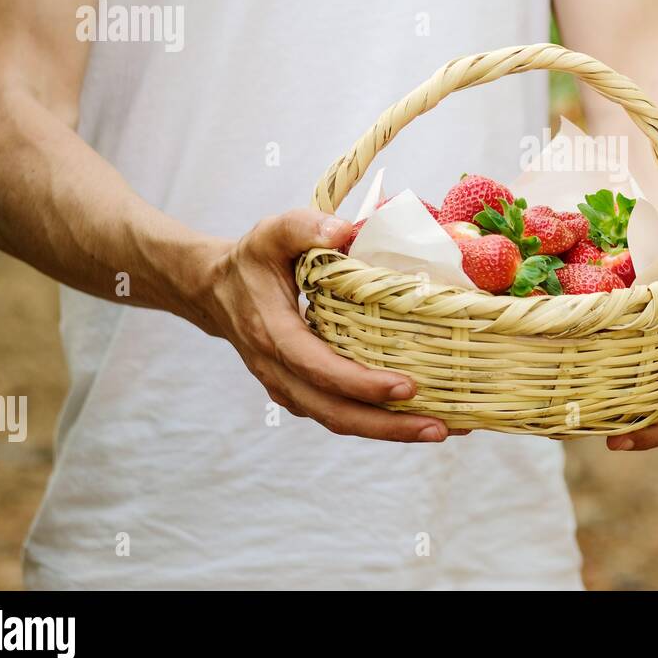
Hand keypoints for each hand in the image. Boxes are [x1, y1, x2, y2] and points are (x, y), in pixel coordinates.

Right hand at [203, 209, 462, 441]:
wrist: (216, 292)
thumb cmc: (252, 260)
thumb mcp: (271, 233)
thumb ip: (303, 227)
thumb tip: (344, 231)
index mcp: (274, 334)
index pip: (319, 368)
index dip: (361, 384)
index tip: (406, 386)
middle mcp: (279, 371)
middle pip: (335, 412)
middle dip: (388, 426)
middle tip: (440, 428)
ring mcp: (289, 388)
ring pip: (339, 420)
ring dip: (390, 431)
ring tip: (441, 429)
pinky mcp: (301, 392)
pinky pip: (340, 414)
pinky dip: (377, 422)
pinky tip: (417, 418)